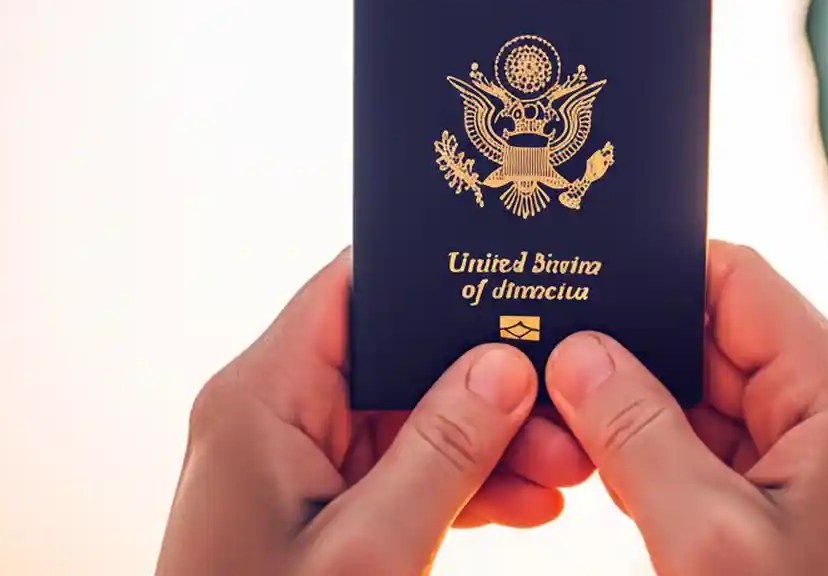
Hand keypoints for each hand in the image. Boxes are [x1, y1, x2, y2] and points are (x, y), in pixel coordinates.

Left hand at [157, 250, 592, 574]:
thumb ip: (442, 452)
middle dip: (487, 381)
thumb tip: (506, 366)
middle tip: (566, 409)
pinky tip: (524, 502)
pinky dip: (462, 482)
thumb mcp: (368, 549)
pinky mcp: (320, 503)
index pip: (354, 289)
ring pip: (411, 415)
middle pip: (398, 356)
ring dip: (488, 439)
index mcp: (261, 397)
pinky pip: (401, 468)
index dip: (436, 278)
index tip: (520, 288)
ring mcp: (298, 460)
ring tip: (563, 467)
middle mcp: (274, 413)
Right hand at [544, 241, 827, 574]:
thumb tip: (576, 353)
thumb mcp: (707, 538)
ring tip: (565, 430)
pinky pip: (698, 439)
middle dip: (628, 350)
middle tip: (544, 367)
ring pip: (694, 386)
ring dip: (630, 406)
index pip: (736, 279)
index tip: (575, 284)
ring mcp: (802, 448)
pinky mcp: (776, 488)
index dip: (656, 274)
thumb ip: (637, 433)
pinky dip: (647, 450)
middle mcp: (826, 404)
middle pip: (708, 330)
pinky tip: (602, 470)